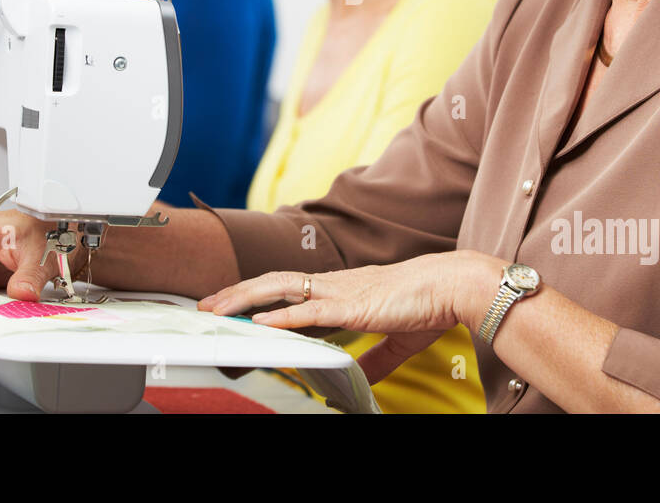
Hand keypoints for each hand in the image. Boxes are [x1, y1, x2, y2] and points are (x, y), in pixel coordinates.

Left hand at [197, 250, 495, 383]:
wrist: (453, 285)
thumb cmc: (428, 303)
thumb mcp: (394, 337)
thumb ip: (374, 358)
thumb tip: (357, 376)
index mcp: (342, 289)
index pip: (289, 287)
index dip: (258, 294)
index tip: (233, 304)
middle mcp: (334, 284)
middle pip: (273, 282)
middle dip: (236, 293)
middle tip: (207, 305)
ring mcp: (340, 291)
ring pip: (280, 289)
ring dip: (245, 298)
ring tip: (217, 309)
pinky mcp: (352, 303)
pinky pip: (309, 310)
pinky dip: (281, 316)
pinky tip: (261, 322)